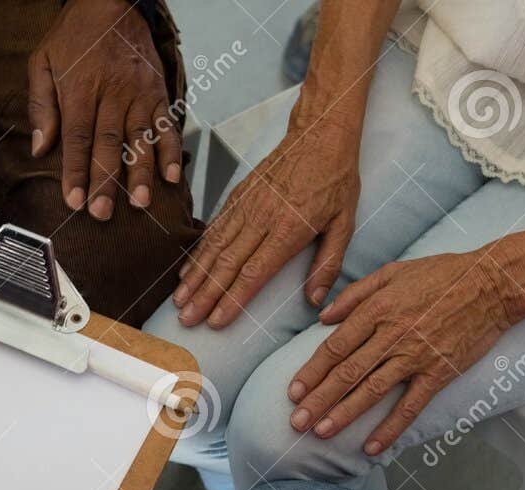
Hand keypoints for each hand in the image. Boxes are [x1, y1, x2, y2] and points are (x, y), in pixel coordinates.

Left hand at [28, 0, 177, 219]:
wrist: (112, 0)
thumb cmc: (73, 36)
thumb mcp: (42, 61)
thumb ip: (41, 105)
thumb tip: (41, 148)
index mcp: (80, 90)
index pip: (77, 139)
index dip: (76, 172)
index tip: (73, 201)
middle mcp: (112, 94)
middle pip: (108, 146)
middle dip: (105, 183)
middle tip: (102, 214)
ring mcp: (138, 93)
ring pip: (140, 139)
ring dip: (140, 174)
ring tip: (139, 203)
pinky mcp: (157, 91)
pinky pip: (166, 124)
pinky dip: (169, 150)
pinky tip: (170, 176)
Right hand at [173, 128, 358, 327]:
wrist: (319, 133)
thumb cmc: (335, 180)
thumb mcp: (344, 223)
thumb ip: (328, 264)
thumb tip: (316, 300)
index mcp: (288, 230)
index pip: (254, 272)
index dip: (232, 299)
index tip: (216, 321)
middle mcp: (261, 219)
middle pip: (227, 265)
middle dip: (205, 295)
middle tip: (187, 320)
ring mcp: (246, 206)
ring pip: (214, 248)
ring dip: (195, 277)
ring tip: (180, 301)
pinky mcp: (237, 196)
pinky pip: (214, 229)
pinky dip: (198, 253)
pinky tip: (186, 272)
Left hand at [289, 247, 524, 454]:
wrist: (494, 283)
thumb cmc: (442, 274)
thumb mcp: (393, 271)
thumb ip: (354, 293)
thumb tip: (322, 316)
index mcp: (377, 309)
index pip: (335, 347)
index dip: (311, 372)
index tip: (292, 392)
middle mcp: (392, 334)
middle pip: (346, 373)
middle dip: (318, 400)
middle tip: (296, 423)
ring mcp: (415, 355)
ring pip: (372, 390)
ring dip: (344, 414)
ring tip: (321, 434)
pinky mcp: (438, 372)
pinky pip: (411, 405)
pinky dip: (390, 428)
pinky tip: (372, 447)